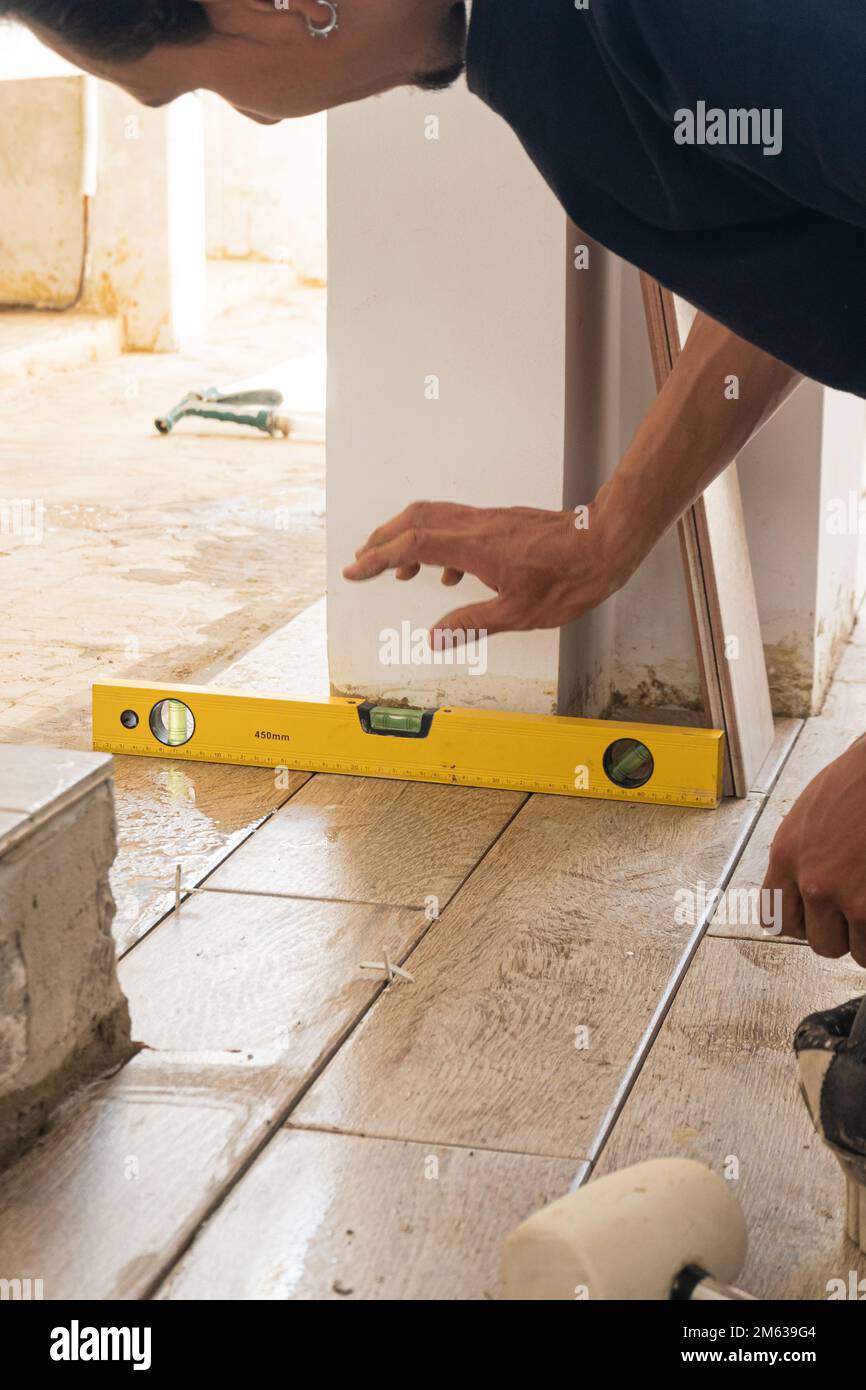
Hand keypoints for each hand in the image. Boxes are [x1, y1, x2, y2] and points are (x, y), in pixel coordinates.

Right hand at [342, 500, 632, 640]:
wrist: (603, 544)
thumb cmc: (568, 579)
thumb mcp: (517, 615)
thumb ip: (470, 624)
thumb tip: (435, 638)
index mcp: (473, 548)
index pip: (411, 545)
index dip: (377, 557)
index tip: (353, 569)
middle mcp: (476, 526)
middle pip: (414, 520)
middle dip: (382, 538)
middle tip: (362, 560)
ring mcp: (489, 520)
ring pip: (434, 517)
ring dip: (408, 538)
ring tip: (398, 569)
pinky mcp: (501, 522)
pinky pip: (457, 524)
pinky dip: (439, 543)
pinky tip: (448, 574)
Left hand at [762, 736, 865, 964]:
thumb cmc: (856, 781)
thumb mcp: (809, 817)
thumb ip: (802, 858)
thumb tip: (808, 891)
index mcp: (787, 856)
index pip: (776, 920)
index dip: (803, 924)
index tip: (818, 917)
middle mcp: (813, 882)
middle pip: (819, 942)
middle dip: (840, 932)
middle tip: (856, 912)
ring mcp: (849, 898)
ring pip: (855, 950)